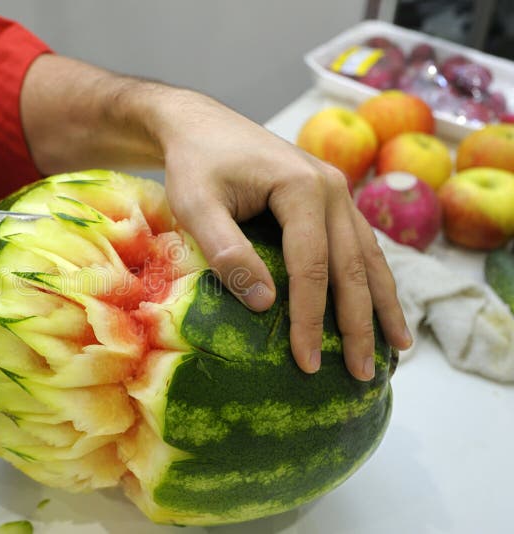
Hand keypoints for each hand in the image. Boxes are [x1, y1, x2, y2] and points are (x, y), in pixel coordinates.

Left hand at [156, 92, 411, 379]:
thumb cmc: (193, 164)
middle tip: (361, 374)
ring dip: (381, 304)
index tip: (307, 363)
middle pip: (353, 266)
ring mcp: (337, 192)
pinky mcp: (330, 199)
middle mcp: (332, 189)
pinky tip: (378, 305)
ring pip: (368, 256)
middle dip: (359, 324)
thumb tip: (265, 303)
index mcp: (303, 188)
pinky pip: (359, 244)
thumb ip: (227, 250)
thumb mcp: (196, 205)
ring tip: (397, 349)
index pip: (313, 267)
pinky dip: (371, 279)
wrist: (198, 125)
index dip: (312, 319)